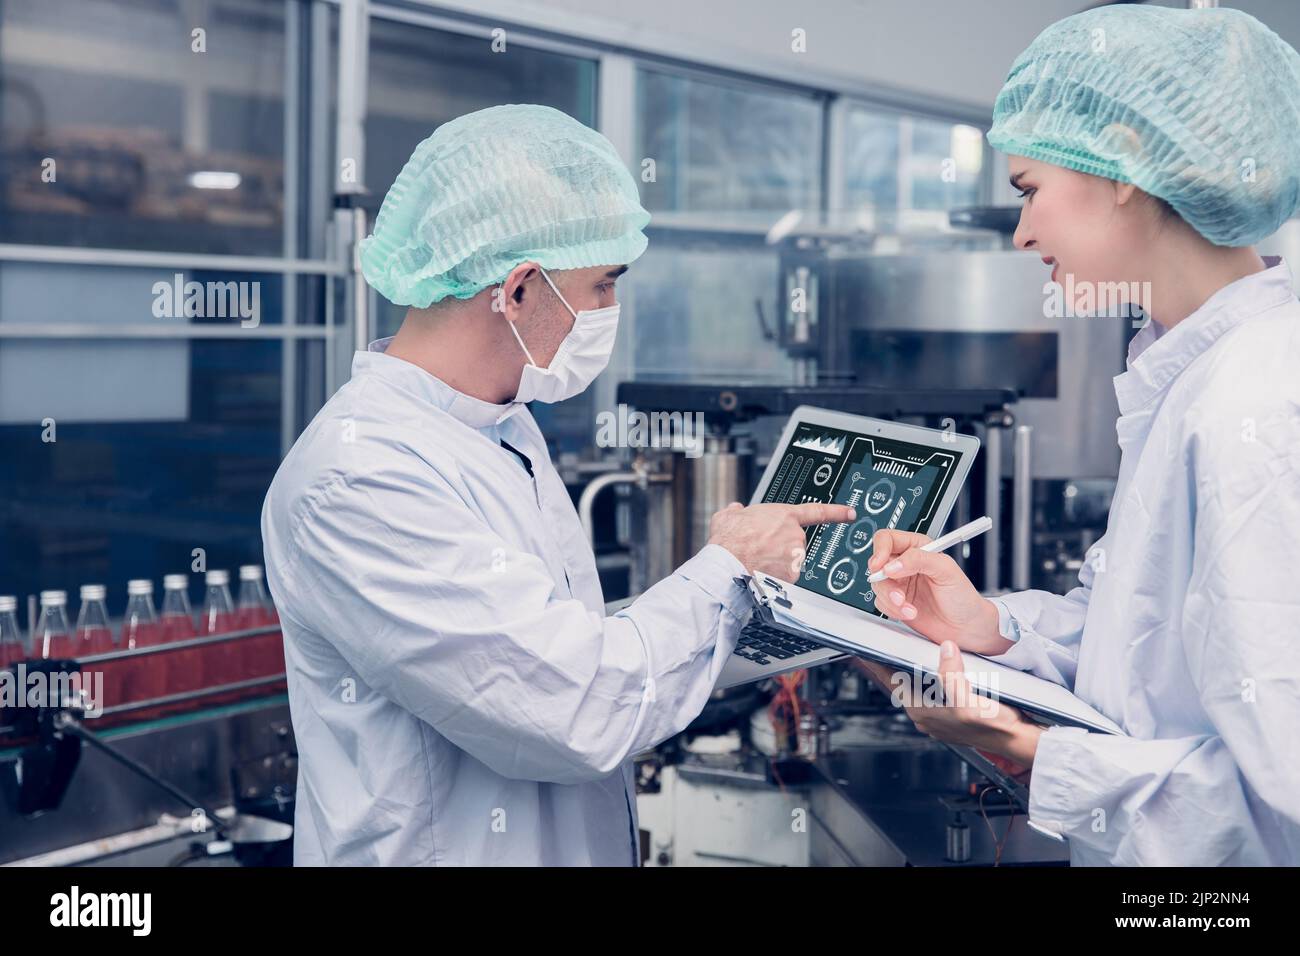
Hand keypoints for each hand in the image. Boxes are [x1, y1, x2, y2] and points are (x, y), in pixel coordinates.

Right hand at [708, 501, 856, 582]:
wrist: (728, 563)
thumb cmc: (729, 540)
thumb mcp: (728, 516)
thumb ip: (737, 511)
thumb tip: (737, 510)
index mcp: (784, 516)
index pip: (818, 512)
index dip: (837, 512)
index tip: (850, 513)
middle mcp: (794, 535)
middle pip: (795, 542)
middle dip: (780, 546)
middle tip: (760, 548)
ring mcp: (795, 555)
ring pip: (791, 560)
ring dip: (777, 562)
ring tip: (756, 560)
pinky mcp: (793, 574)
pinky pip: (787, 576)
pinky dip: (776, 576)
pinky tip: (760, 572)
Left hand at [855, 643, 1040, 766]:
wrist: (1016, 739)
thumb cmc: (992, 726)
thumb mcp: (966, 698)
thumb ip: (951, 674)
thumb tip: (945, 650)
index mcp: (923, 711)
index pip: (892, 682)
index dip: (876, 665)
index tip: (862, 651)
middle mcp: (928, 715)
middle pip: (902, 684)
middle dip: (891, 666)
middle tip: (882, 648)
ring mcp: (941, 715)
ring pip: (918, 688)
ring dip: (912, 672)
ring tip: (906, 654)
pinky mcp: (954, 713)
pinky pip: (935, 691)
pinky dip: (931, 678)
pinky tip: (938, 668)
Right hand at [866, 529, 1008, 655]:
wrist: (965, 627)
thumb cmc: (962, 596)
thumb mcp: (946, 570)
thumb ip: (919, 560)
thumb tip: (893, 564)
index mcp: (918, 548)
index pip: (887, 539)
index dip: (880, 550)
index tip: (880, 566)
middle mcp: (905, 564)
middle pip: (877, 564)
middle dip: (885, 582)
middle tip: (898, 594)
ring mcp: (899, 583)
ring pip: (877, 585)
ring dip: (891, 599)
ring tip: (908, 606)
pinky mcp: (895, 602)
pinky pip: (881, 602)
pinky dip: (893, 610)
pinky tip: (910, 612)